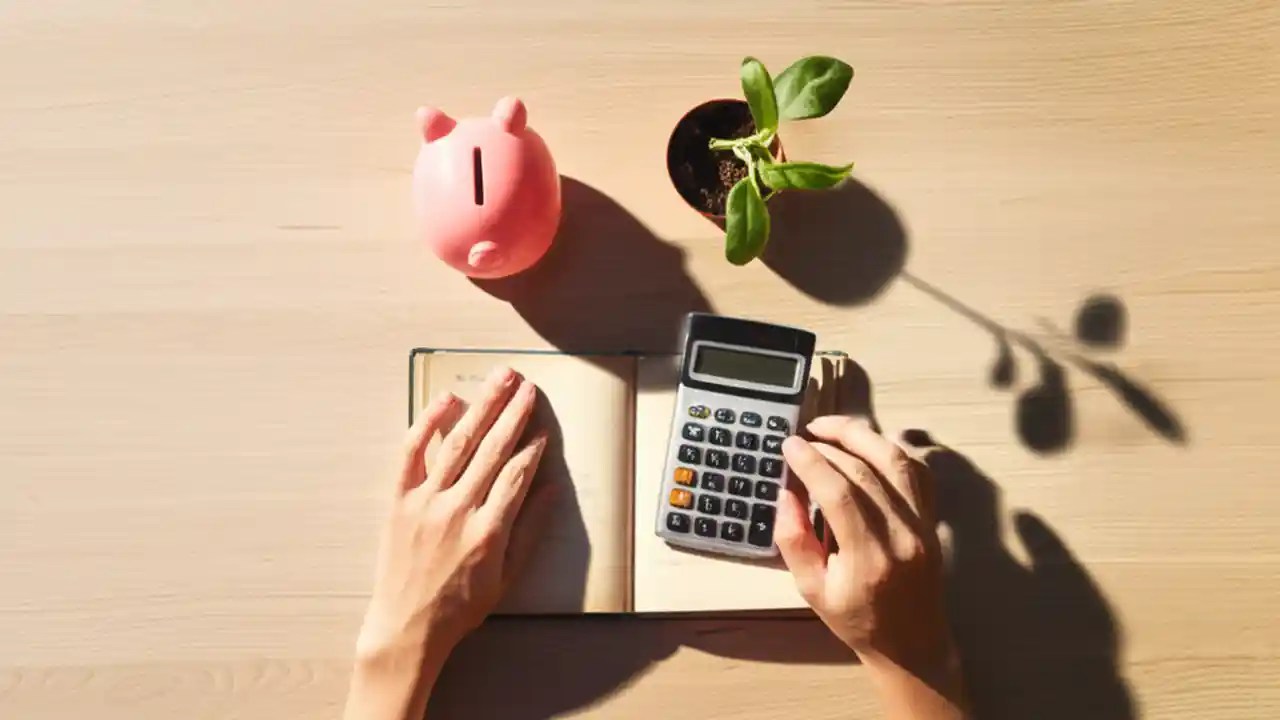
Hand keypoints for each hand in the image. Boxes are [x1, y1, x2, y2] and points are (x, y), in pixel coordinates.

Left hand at [345, 367, 553, 719]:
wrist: (407, 626)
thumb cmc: (460, 607)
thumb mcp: (507, 577)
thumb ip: (531, 531)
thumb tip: (553, 490)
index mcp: (487, 533)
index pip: (516, 476)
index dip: (533, 449)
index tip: (544, 428)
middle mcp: (456, 511)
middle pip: (491, 451)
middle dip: (513, 414)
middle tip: (527, 387)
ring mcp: (424, 502)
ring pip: (458, 444)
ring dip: (481, 407)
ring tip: (498, 380)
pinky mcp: (399, 500)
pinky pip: (412, 453)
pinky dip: (427, 424)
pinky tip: (445, 400)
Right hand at [777, 416, 965, 717]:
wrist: (912, 644)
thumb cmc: (857, 620)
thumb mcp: (812, 590)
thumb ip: (793, 541)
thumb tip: (785, 493)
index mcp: (869, 560)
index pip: (840, 493)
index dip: (812, 462)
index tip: (790, 445)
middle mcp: (903, 536)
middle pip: (866, 472)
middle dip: (830, 446)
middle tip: (803, 437)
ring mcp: (924, 525)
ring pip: (897, 461)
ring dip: (862, 435)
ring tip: (830, 427)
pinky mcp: (933, 519)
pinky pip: (918, 471)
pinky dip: (891, 449)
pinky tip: (866, 443)